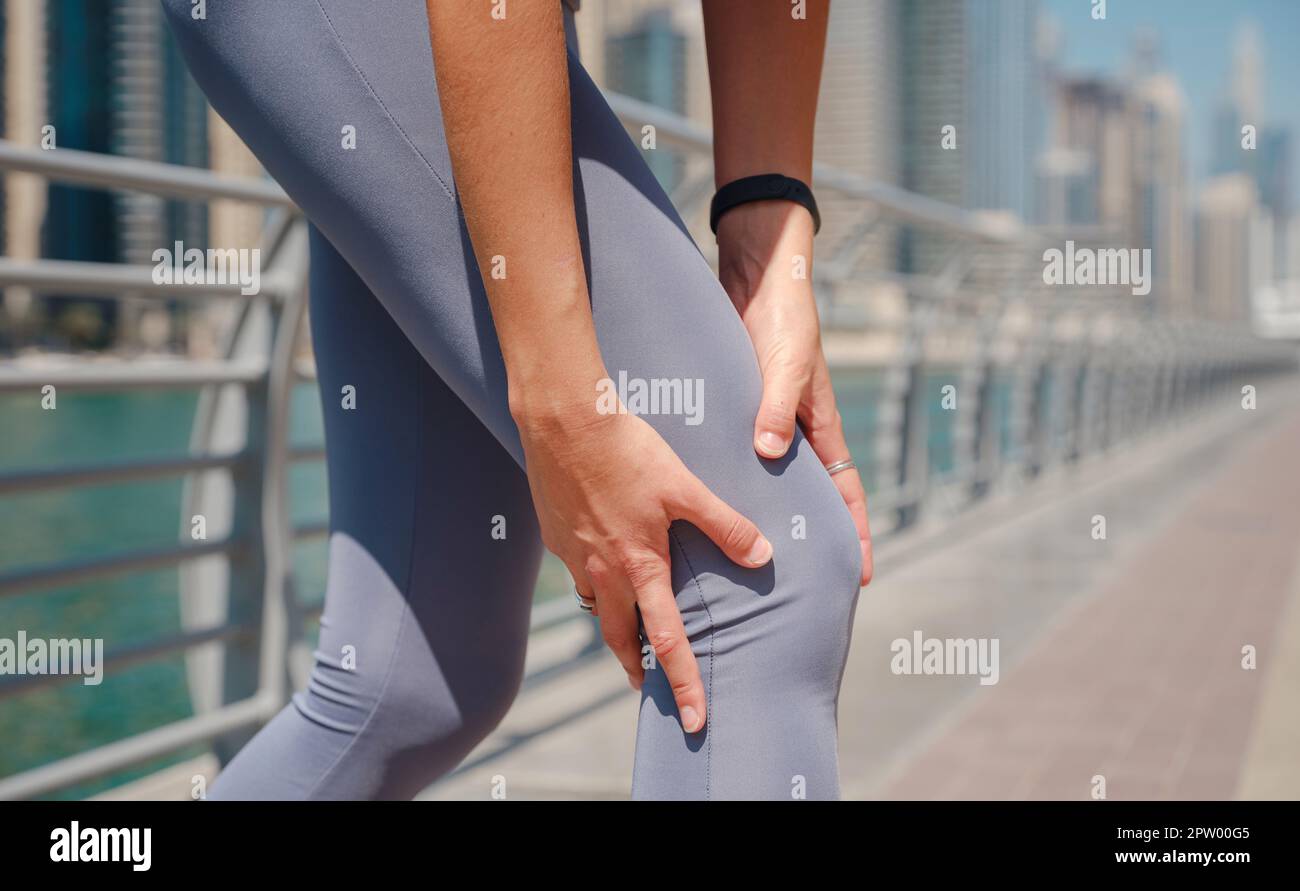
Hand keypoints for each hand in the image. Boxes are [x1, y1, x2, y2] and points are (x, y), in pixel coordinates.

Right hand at [514, 394, 772, 732]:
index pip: (667, 641)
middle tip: (648, 691)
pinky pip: (578, 572)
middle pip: (621, 639)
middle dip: (637, 669)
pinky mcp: (556, 534)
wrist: (564, 422)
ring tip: (627, 635)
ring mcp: (575, 555)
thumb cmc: (628, 451)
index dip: (683, 683)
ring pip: (597, 607)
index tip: (696, 719)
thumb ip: (724, 525)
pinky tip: (601, 565)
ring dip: (614, 628)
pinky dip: (594, 583)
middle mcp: (604, 571)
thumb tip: (763, 556)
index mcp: (640, 566)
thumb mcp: (685, 487)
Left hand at [717, 200, 872, 585]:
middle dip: (809, 536)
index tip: (860, 574)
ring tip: (746, 553)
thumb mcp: (786, 364)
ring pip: (769, 479)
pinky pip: (736, 451)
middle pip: (808, 496)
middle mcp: (796, 430)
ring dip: (762, 510)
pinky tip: (707, 499)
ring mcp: (766, 420)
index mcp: (821, 425)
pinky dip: (729, 476)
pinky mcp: (739, 407)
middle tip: (801, 580)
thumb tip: (769, 453)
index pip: (846, 491)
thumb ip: (775, 407)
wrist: (758, 278)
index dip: (856, 532)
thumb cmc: (784, 318)